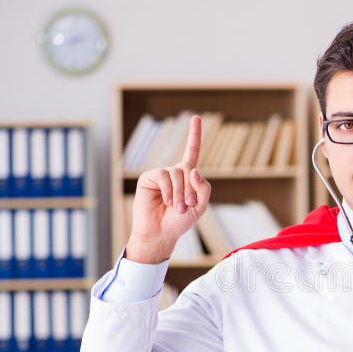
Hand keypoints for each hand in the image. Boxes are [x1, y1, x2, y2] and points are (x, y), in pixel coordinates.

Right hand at [126, 115, 210, 263]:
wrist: (161, 233)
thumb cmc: (180, 221)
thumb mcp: (200, 206)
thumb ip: (204, 188)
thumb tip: (194, 171)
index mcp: (187, 177)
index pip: (192, 152)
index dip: (194, 135)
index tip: (196, 118)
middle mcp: (174, 172)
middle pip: (188, 169)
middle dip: (191, 189)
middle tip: (187, 206)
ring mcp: (161, 175)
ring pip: (177, 173)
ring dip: (181, 193)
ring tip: (178, 208)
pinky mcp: (148, 178)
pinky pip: (164, 176)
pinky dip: (169, 190)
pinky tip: (168, 202)